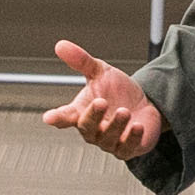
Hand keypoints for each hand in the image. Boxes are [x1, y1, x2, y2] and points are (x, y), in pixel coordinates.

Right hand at [44, 42, 165, 161]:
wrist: (145, 104)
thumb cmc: (118, 91)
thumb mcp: (100, 72)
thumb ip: (81, 61)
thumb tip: (60, 45)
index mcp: (81, 111)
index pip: (65, 116)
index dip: (57, 117)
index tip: (49, 118)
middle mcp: (93, 129)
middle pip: (86, 127)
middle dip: (93, 116)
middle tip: (101, 102)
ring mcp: (109, 142)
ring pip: (107, 139)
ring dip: (116, 125)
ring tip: (125, 111)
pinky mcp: (127, 149)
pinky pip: (127, 148)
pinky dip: (131, 138)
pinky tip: (137, 126)